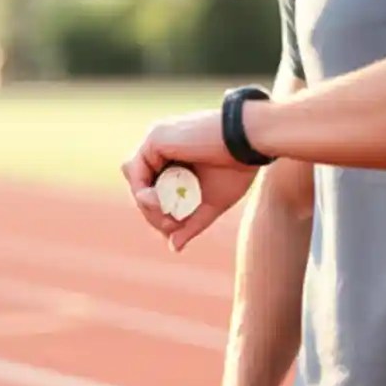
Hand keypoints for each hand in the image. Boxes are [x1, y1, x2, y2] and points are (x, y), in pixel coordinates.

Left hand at [121, 109, 257, 251]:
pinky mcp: (155, 138)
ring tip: (168, 216)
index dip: (159, 215)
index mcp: (177, 161)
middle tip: (174, 225)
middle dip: (153, 214)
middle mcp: (163, 150)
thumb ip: (191, 223)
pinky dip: (144, 191)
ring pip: (136, 181)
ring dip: (147, 206)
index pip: (154, 192)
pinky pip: (136, 170)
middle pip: (142, 188)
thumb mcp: (212, 203)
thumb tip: (174, 247)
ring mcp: (157, 142)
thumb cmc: (237, 168)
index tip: (177, 228)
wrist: (249, 143)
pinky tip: (160, 202)